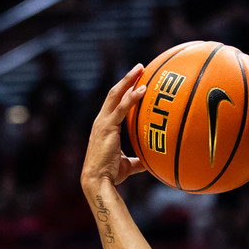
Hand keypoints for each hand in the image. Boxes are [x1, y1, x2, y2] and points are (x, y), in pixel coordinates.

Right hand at [82, 66, 147, 191]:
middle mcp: (101, 120)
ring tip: (141, 68)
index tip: (135, 80)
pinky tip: (143, 89)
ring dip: (129, 80)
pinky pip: (121, 108)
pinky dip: (132, 97)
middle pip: (114, 93)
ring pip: (116, 94)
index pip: (113, 103)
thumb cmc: (110, 175)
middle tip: (140, 67)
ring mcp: (103, 122)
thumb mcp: (127, 165)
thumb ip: (138, 160)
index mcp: (104, 126)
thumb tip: (150, 162)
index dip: (124, 90)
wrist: (98, 181)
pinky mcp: (108, 127)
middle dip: (127, 79)